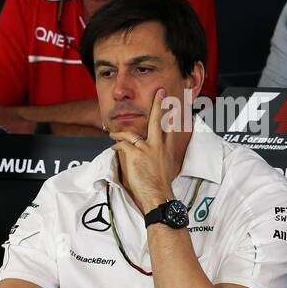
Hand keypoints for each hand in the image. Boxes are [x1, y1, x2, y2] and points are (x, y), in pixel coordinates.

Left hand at [110, 89, 175, 213]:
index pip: (170, 128)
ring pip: (131, 133)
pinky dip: (116, 146)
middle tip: (160, 92)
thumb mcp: (165, 168)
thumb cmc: (160, 186)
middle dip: (158, 104)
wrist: (158, 196)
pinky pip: (122, 145)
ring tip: (112, 134)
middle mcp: (158, 146)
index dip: (172, 115)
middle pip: (157, 120)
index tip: (173, 105)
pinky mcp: (135, 154)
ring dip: (119, 133)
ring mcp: (147, 149)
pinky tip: (113, 148)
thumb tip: (152, 152)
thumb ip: (160, 156)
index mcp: (166, 149)